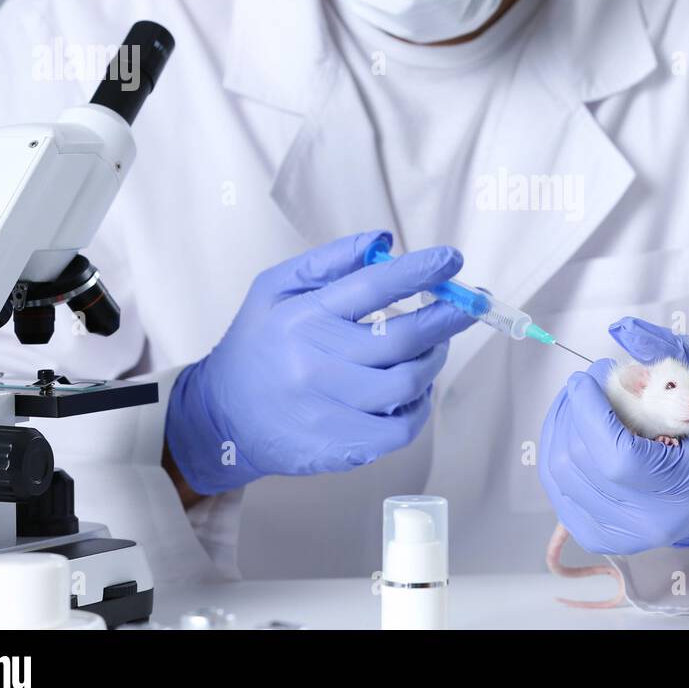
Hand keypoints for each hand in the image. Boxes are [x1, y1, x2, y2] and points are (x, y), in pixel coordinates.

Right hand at [166, 230, 473, 494]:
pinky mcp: (338, 446)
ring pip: (408, 383)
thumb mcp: (275, 289)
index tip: (452, 260)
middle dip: (447, 318)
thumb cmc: (257, 345)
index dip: (420, 271)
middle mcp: (317, 362)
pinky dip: (419, 407)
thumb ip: (328, 261)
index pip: (374, 287)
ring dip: (434, 362)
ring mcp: (329, 408)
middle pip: (403, 339)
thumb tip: (383, 241)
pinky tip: (415, 391)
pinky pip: (400, 428)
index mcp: (303, 317)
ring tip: (433, 348)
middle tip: (468, 305)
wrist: (220, 418)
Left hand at [538, 317, 688, 553]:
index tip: (586, 378)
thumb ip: (672, 351)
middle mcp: (652, 521)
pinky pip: (557, 487)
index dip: (589, 412)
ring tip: (585, 403)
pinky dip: (560, 449)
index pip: (617, 456)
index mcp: (688, 486)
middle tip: (592, 383)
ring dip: (563, 426)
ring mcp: (622, 534)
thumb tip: (623, 331)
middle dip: (575, 410)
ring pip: (560, 474)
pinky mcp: (599, 534)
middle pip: (580, 462)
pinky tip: (579, 429)